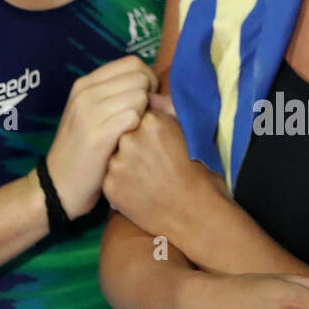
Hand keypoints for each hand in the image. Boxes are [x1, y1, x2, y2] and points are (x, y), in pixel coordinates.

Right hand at [45, 56, 155, 219]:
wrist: (57, 187)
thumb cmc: (83, 152)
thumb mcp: (91, 115)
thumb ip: (115, 95)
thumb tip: (154, 87)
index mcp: (85, 84)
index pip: (132, 63)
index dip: (148, 80)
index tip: (146, 102)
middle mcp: (85, 93)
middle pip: (139, 77)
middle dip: (151, 97)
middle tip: (145, 120)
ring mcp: (89, 113)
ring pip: (139, 96)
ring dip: (146, 115)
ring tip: (137, 133)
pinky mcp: (97, 135)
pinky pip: (134, 117)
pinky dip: (139, 130)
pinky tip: (131, 144)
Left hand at [102, 104, 207, 237]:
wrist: (196, 214)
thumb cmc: (198, 172)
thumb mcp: (188, 133)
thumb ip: (165, 109)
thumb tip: (149, 95)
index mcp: (151, 121)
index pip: (135, 112)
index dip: (145, 128)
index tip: (157, 142)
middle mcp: (130, 138)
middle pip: (123, 132)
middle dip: (132, 142)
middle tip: (152, 161)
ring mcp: (117, 163)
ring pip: (114, 153)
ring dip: (124, 162)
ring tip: (145, 176)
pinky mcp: (109, 185)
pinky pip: (109, 176)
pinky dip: (120, 182)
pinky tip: (138, 189)